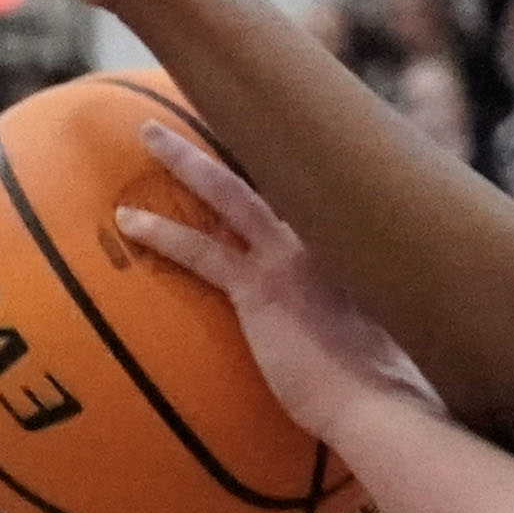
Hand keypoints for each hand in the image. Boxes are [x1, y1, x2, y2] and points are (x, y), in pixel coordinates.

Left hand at [114, 122, 443, 448]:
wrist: (378, 402)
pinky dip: (162, 234)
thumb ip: (363, 310)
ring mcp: (290, 260)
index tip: (269, 135)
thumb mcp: (384, 332)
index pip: (312, 192)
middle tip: (201, 110)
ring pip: (229, 194)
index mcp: (350, 247)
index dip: (286, 162)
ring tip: (149, 134)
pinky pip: (200, 250)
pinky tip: (129, 224)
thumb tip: (360, 321)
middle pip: (270, 173)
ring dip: (185, 161)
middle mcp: (322, 240)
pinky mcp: (260, 288)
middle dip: (236, 137)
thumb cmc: (383, 383)